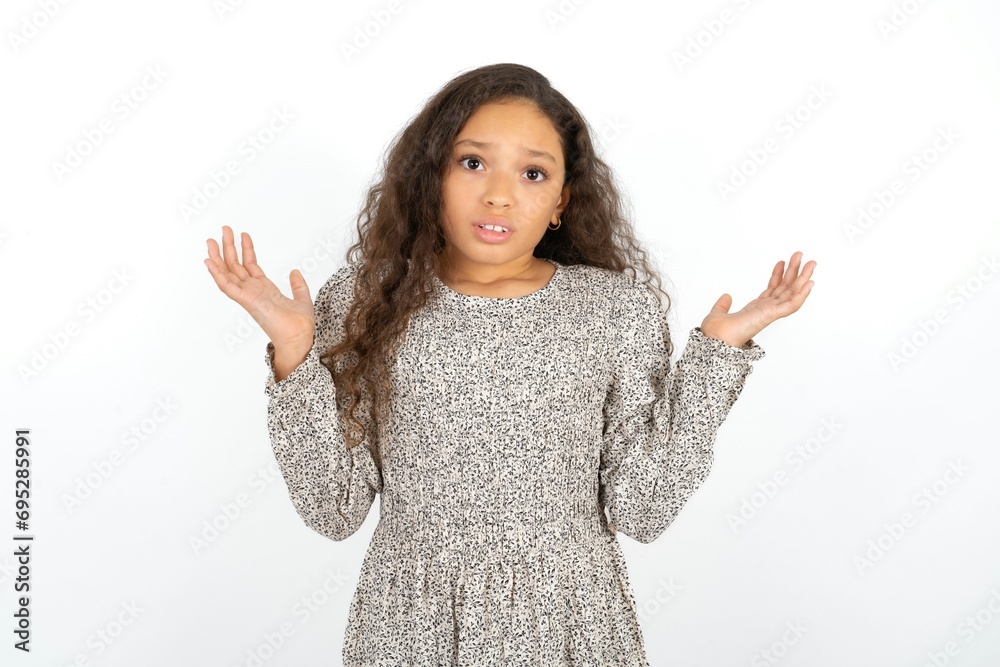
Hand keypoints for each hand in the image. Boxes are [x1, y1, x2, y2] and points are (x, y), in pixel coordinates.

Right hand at [204, 225, 315, 351]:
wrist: (300, 338)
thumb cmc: (299, 325)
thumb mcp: (302, 299)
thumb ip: (298, 285)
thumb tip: (295, 271)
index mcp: (264, 290)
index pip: (251, 266)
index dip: (247, 250)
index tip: (243, 235)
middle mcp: (253, 292)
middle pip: (236, 266)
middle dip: (229, 247)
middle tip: (224, 229)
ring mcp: (248, 297)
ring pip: (227, 274)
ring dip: (218, 257)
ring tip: (211, 241)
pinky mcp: (246, 301)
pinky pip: (227, 286)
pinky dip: (217, 274)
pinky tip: (209, 262)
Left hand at [700, 251, 815, 347]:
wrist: (714, 340)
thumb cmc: (716, 334)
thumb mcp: (718, 314)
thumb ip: (723, 305)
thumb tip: (726, 296)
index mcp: (755, 310)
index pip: (772, 290)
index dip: (778, 275)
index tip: (782, 262)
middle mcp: (765, 311)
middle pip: (785, 289)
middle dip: (794, 272)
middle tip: (801, 256)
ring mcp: (769, 313)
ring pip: (792, 294)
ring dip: (803, 278)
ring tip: (811, 264)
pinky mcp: (771, 315)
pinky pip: (791, 305)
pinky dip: (801, 294)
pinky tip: (809, 283)